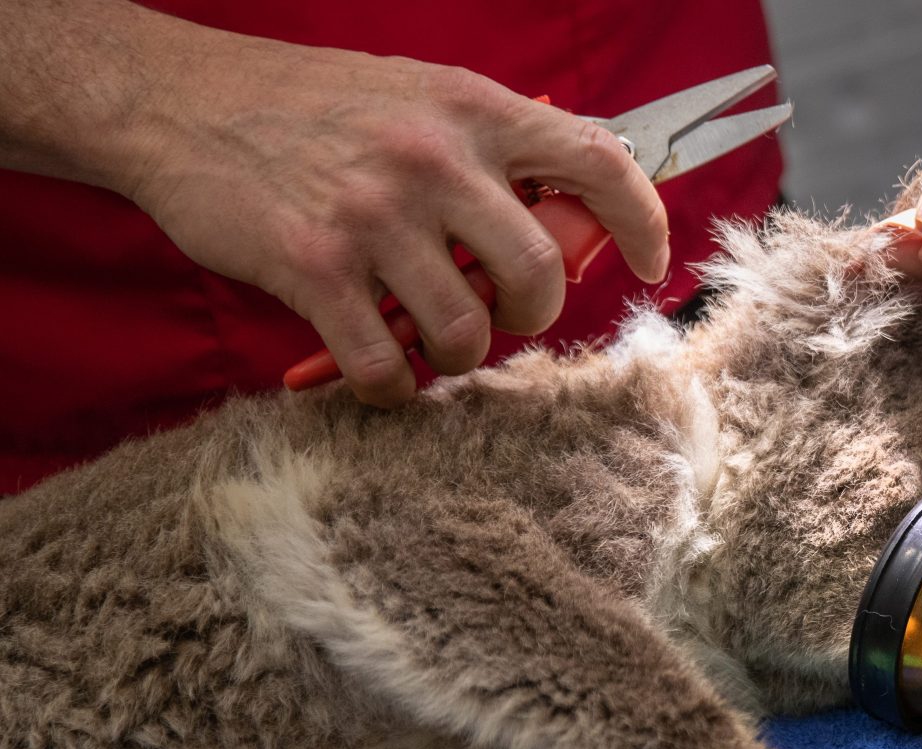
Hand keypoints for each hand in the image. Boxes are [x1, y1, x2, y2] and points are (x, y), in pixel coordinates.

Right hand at [117, 32, 669, 406]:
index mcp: (473, 110)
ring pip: (467, 332)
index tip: (649, 265)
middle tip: (504, 316)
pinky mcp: (313, 268)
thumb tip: (578, 200)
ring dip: (460, 358)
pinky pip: (385, 365)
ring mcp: (373, 216)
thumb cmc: (313, 107)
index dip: (642, 222)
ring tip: (433, 342)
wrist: (179, 103)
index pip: (597, 163)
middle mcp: (433, 160)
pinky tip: (380, 370)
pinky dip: (392, 387)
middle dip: (533, 316)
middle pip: (540, 274)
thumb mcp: (420, 95)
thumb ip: (494, 145)